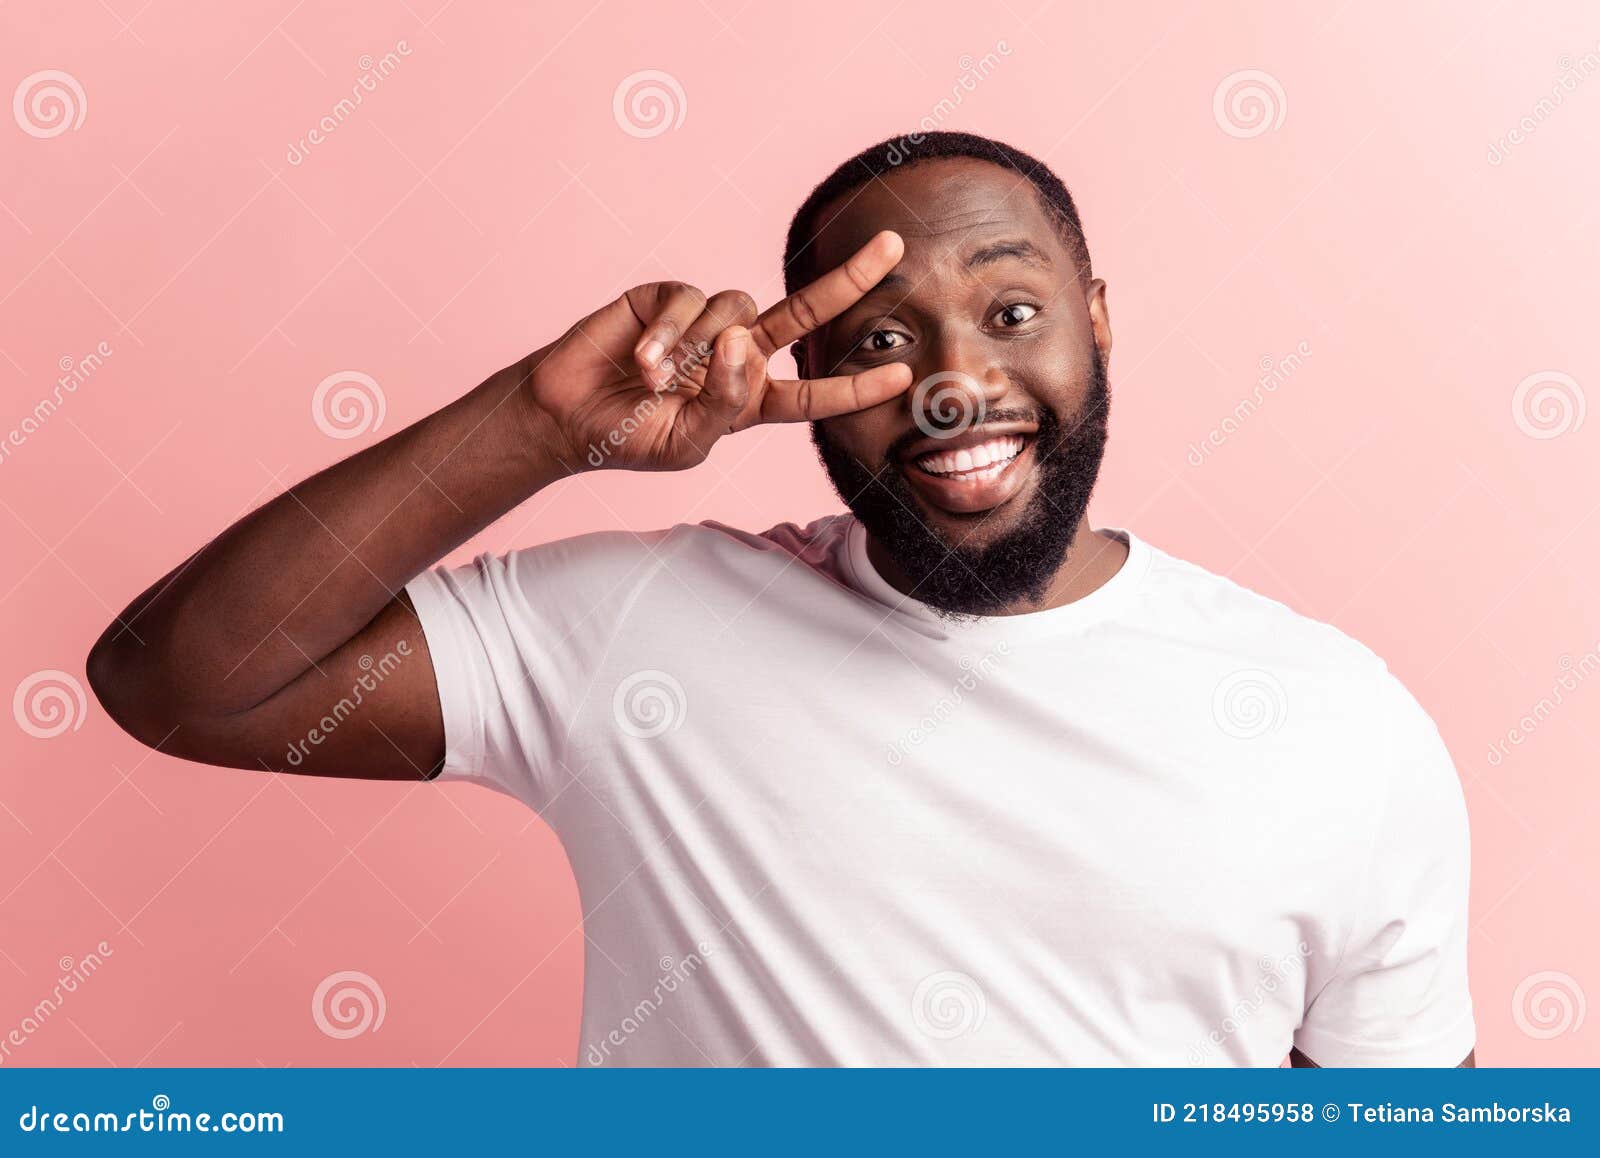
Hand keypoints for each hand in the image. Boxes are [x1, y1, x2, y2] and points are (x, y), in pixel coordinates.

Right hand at [523, 231, 912, 471]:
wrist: (566, 417)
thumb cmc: (630, 438)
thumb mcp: (689, 442)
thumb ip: (728, 401)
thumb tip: (747, 342)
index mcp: (749, 399)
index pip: (812, 393)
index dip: (854, 387)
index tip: (902, 375)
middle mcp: (735, 355)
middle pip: (804, 314)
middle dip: (849, 280)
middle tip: (892, 247)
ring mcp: (703, 325)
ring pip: (738, 308)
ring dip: (702, 347)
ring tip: (655, 380)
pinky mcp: (666, 298)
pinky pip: (689, 301)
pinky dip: (668, 334)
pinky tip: (640, 361)